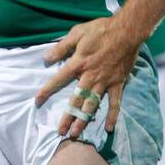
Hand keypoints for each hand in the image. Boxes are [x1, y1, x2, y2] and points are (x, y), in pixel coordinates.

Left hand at [35, 17, 142, 137]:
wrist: (127, 31)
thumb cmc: (100, 30)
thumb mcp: (76, 33)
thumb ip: (61, 48)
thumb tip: (46, 59)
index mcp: (78, 64)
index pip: (58, 80)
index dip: (47, 91)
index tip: (37, 101)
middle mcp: (90, 77)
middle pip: (76, 101)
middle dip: (68, 117)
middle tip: (60, 132)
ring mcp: (105, 82)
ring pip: (93, 105)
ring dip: (85, 120)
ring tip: (77, 134)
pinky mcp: (118, 84)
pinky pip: (115, 103)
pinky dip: (112, 115)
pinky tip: (109, 128)